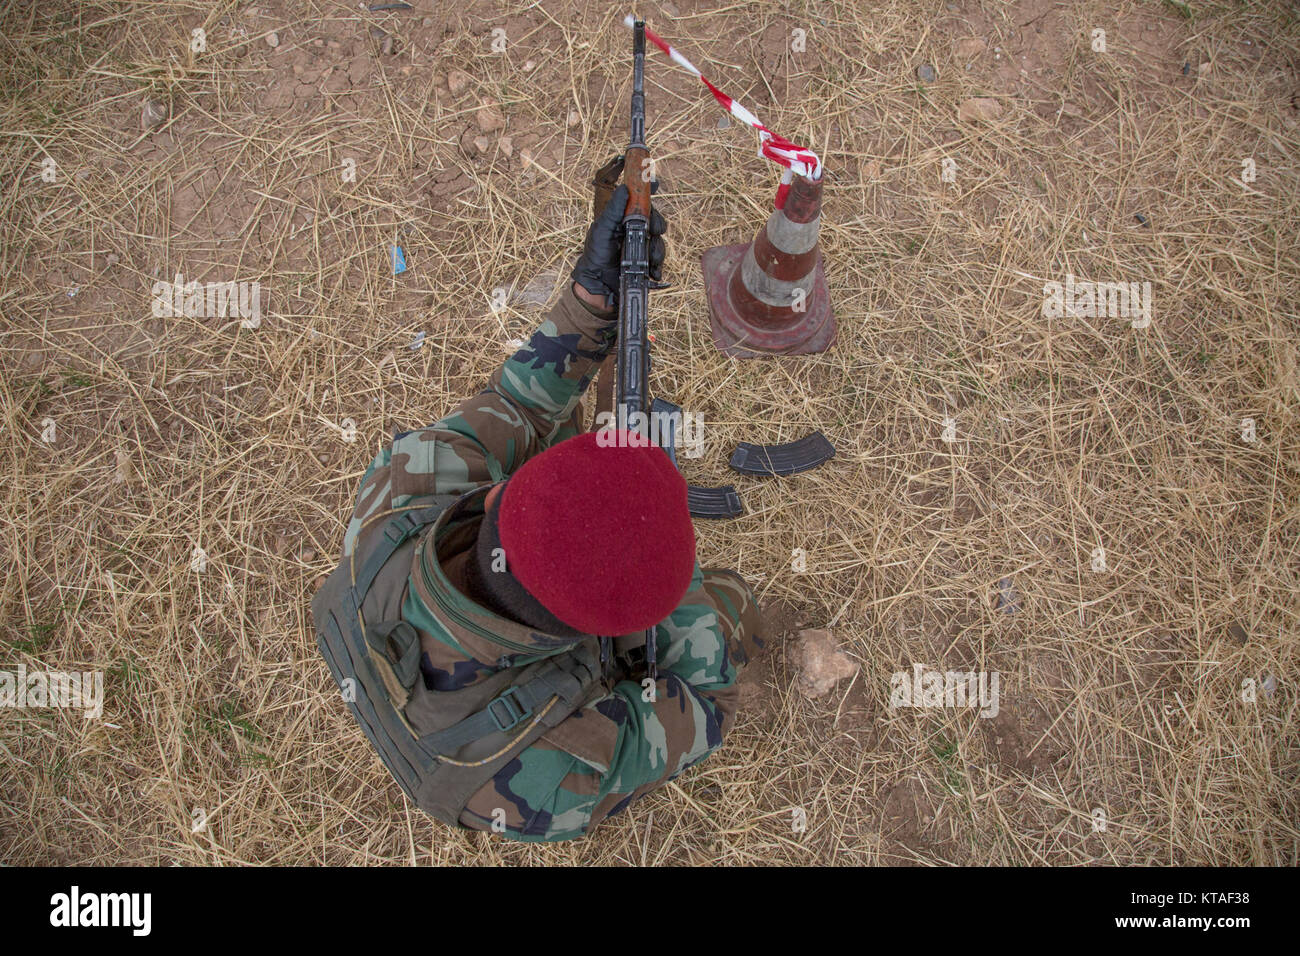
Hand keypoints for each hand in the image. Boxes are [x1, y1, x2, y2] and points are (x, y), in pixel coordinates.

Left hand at [570, 183, 667, 309]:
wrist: (598, 286)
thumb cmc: (595, 256)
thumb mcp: (602, 230)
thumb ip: (614, 210)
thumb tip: (624, 188)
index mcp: (622, 221)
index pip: (639, 204)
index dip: (648, 194)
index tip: (657, 185)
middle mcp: (633, 233)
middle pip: (655, 221)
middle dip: (658, 225)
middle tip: (656, 231)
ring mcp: (640, 249)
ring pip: (659, 242)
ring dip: (658, 250)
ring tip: (650, 261)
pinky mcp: (645, 265)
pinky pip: (659, 262)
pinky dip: (658, 267)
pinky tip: (652, 273)